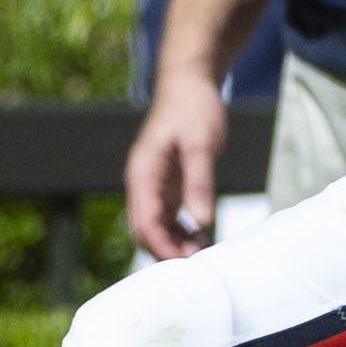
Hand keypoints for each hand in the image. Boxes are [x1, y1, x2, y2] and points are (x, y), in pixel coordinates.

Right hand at [123, 75, 228, 257]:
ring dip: (174, 243)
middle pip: (144, 230)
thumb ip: (199, 182)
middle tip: (198, 262)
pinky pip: (167, 216)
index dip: (161, 246)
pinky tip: (200, 235)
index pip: (144, 221)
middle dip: (166, 250)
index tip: (184, 263)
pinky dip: (180, 230)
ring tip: (202, 251)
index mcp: (142, 173)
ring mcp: (154, 184)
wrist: (189, 83)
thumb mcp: (200, 144)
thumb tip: (201, 220)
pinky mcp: (167, 183)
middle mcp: (142, 182)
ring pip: (156, 226)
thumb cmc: (192, 107)